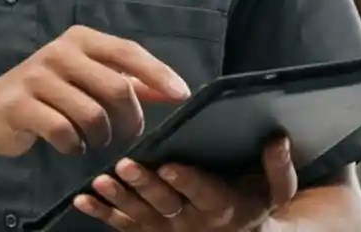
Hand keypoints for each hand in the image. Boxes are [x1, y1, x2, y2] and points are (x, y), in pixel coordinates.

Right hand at [0, 25, 190, 157]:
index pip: (127, 51)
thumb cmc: (46, 93)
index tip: (180, 94)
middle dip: (130, 118)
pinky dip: (74, 145)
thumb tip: (169, 89)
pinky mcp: (21, 105)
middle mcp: (60, 52)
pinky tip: (72, 146)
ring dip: (102, 136)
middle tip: (130, 133)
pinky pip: (64, 131)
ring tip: (97, 141)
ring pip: (92, 113)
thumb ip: (126, 81)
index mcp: (80, 39)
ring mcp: (38, 77)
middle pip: (115, 87)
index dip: (157, 73)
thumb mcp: (85, 78)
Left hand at [74, 137, 298, 230]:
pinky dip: (101, 214)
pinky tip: (82, 201)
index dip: (186, 180)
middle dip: (144, 184)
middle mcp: (192, 222)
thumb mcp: (276, 191)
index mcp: (222, 207)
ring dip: (117, 199)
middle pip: (165, 203)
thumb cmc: (255, 206)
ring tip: (98, 182)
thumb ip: (279, 167)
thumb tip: (277, 138)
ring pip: (139, 215)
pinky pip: (122, 226)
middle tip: (125, 165)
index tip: (169, 164)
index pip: (203, 192)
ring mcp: (167, 231)